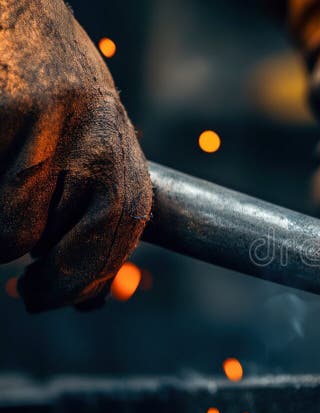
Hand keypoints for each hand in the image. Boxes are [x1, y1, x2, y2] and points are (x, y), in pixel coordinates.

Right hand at [0, 0, 151, 311]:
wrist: (7, 7)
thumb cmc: (37, 80)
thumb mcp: (81, 130)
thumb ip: (93, 196)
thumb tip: (110, 289)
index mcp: (116, 136)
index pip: (129, 218)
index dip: (105, 269)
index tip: (84, 299)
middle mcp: (94, 129)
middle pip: (90, 235)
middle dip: (61, 281)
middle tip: (29, 296)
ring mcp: (47, 122)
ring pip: (22, 231)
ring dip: (7, 242)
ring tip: (4, 205)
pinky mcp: (7, 114)